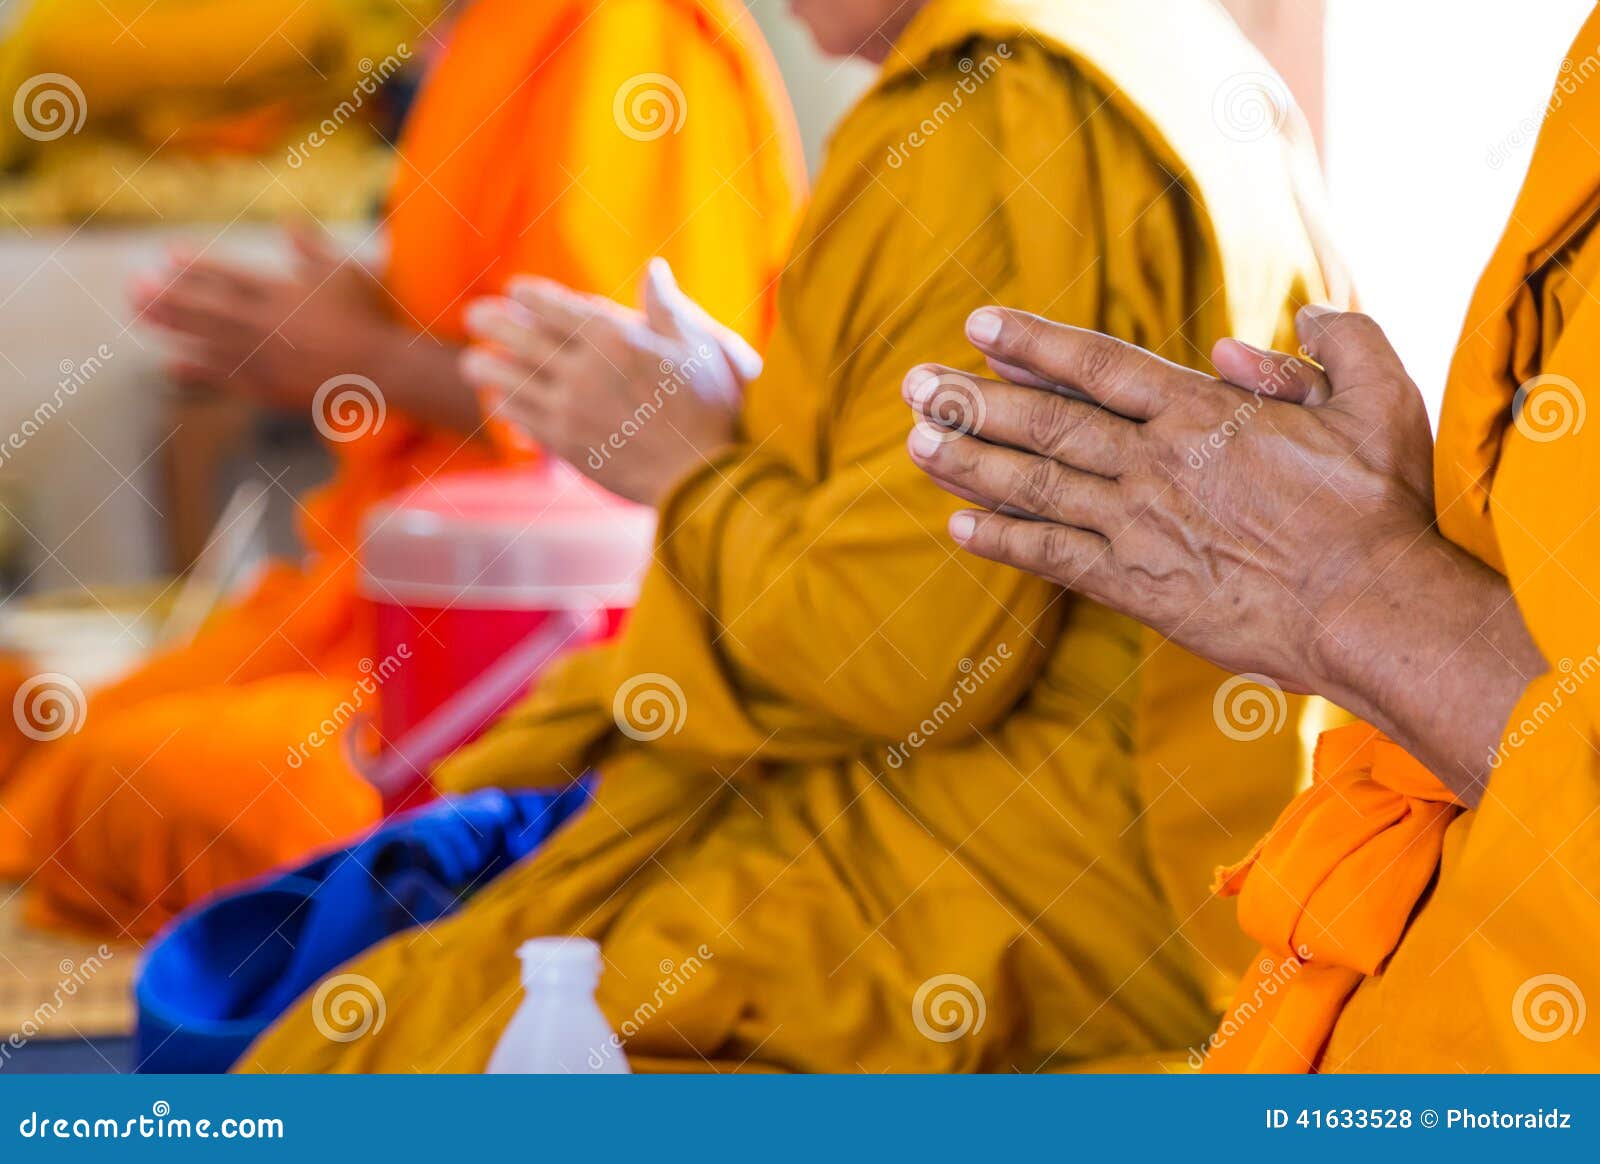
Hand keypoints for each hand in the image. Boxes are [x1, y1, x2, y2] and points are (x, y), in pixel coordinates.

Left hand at [131, 221, 397, 411]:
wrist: (382, 369)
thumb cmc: (368, 316)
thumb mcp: (343, 272)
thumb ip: (312, 249)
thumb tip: (289, 223)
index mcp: (281, 294)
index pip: (229, 277)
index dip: (196, 266)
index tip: (166, 255)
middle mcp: (265, 325)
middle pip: (208, 309)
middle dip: (169, 298)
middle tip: (133, 289)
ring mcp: (265, 358)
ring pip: (209, 341)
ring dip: (173, 329)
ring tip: (143, 318)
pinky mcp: (271, 388)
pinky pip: (227, 378)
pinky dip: (199, 371)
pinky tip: (173, 364)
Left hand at [461, 259, 753, 504]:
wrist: (703, 476)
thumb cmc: (710, 408)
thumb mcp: (698, 346)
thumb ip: (667, 307)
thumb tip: (655, 268)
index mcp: (614, 337)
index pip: (555, 306)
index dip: (529, 295)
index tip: (515, 290)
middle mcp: (584, 369)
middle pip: (522, 337)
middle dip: (492, 323)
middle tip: (474, 316)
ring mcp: (571, 408)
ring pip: (512, 380)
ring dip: (486, 368)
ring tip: (471, 363)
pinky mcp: (568, 445)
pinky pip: (524, 419)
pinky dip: (506, 407)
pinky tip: (498, 403)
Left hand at [905, 305, 1544, 795]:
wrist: (1371, 611)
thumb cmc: (1379, 509)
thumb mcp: (1380, 402)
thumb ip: (1332, 347)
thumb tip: (1274, 325)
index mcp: (1204, 412)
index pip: (1098, 366)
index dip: (1033, 343)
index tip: (979, 324)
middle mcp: (1156, 464)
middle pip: (1046, 424)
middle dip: (974, 400)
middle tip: (913, 383)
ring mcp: (1140, 528)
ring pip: (1036, 487)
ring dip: (970, 463)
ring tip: (915, 440)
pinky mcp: (1139, 588)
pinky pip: (1055, 558)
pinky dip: (1004, 541)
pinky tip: (958, 526)